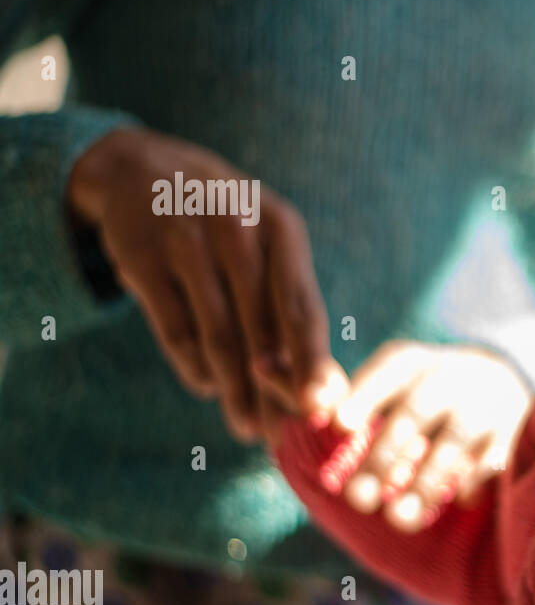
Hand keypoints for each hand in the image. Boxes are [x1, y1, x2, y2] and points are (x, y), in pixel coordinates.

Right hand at [66, 126, 346, 442]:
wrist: (144, 169)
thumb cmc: (229, 226)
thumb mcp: (268, 247)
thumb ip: (291, 306)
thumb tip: (324, 388)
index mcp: (282, 228)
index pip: (302, 306)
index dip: (311, 362)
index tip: (319, 407)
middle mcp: (237, 228)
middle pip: (261, 328)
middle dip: (272, 390)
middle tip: (279, 435)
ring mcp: (185, 239)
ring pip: (218, 335)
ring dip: (233, 389)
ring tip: (245, 425)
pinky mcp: (140, 256)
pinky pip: (174, 328)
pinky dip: (193, 365)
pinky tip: (207, 385)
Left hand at [313, 341, 532, 531]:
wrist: (499, 384)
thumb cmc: (423, 393)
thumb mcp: (388, 382)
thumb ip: (341, 395)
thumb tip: (280, 385)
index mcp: (410, 363)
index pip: (385, 372)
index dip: (362, 397)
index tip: (339, 427)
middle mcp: (449, 376)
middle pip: (414, 414)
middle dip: (384, 458)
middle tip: (357, 499)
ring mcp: (484, 403)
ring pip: (453, 443)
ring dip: (425, 482)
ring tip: (398, 518)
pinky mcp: (512, 433)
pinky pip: (490, 462)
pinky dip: (471, 484)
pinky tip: (456, 502)